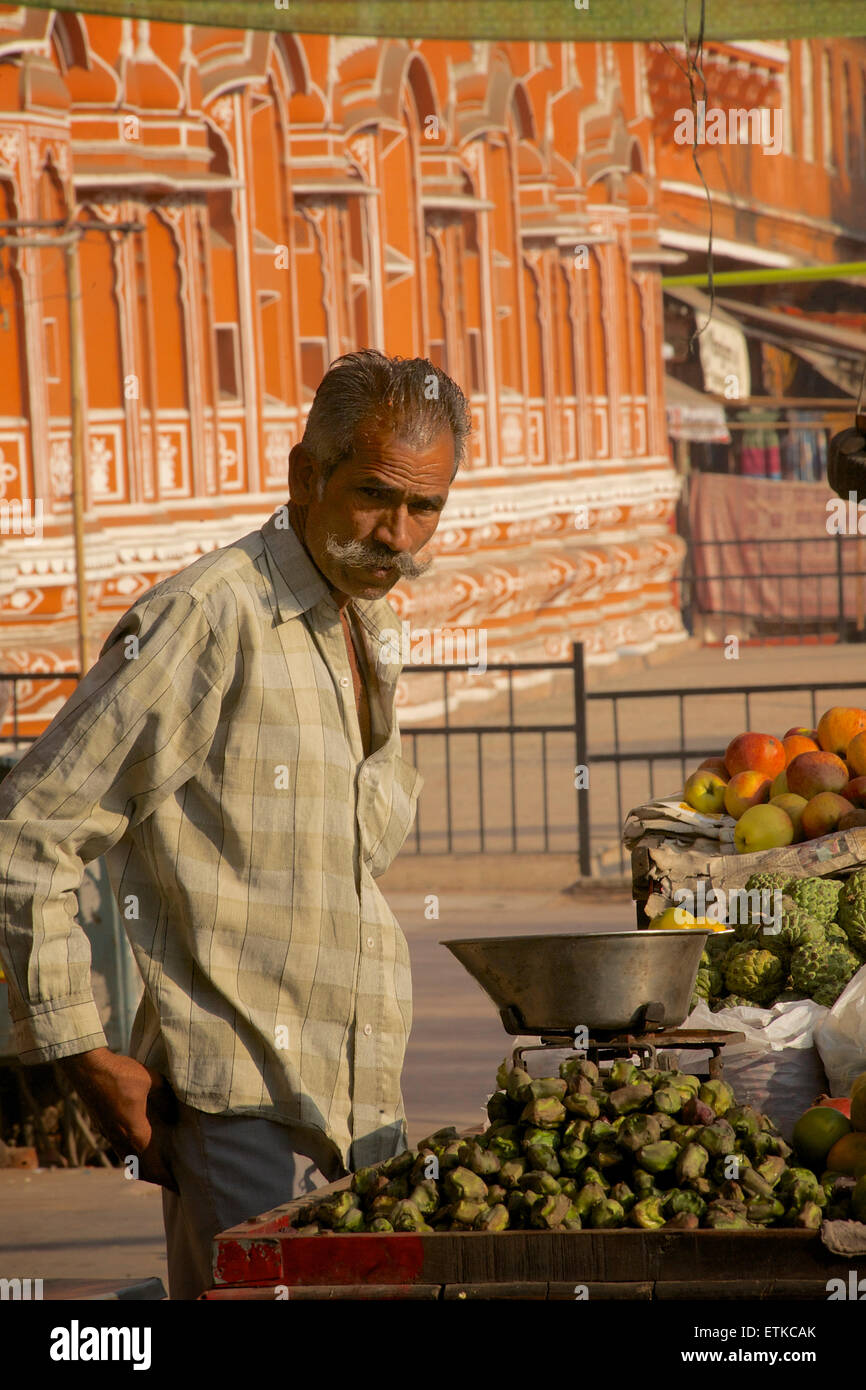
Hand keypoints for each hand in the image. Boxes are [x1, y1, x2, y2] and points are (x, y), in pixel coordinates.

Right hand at [60, 1048, 178, 1190]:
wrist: (88, 1069)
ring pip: (128, 1159)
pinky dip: (133, 1155)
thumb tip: (174, 1115)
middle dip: (156, 1177)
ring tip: (159, 1167)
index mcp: (134, 1133)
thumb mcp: (152, 1082)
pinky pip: (120, 1149)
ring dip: (143, 1167)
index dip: (165, 1178)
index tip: (177, 1187)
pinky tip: (140, 1146)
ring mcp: (109, 1134)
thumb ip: (165, 1100)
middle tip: (172, 1181)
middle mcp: (120, 1139)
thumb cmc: (121, 1074)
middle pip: (140, 1168)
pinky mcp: (104, 1126)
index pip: (152, 1165)